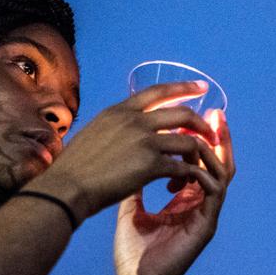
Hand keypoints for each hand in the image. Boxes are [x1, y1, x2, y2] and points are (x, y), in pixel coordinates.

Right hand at [31, 82, 217, 221]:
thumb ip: (112, 128)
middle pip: (183, 113)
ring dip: (199, 155)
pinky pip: (183, 166)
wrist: (64, 189)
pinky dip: (191, 174)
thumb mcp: (92, 134)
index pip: (157, 92)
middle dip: (202, 124)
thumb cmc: (72, 169)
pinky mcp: (150, 164)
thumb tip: (119, 130)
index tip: (202, 86)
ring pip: (188, 141)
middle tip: (211, 136)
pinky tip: (189, 182)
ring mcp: (144, 141)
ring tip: (200, 166)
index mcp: (119, 111)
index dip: (183, 88)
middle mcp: (134, 121)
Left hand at [114, 110, 234, 274]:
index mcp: (186, 200)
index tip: (196, 116)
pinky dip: (209, 175)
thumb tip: (126, 159)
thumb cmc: (133, 251)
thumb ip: (136, 184)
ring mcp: (206, 214)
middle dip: (218, 138)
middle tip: (216, 113)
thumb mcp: (131, 207)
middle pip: (218, 164)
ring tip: (216, 128)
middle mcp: (200, 204)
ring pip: (222, 175)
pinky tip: (199, 161)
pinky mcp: (206, 225)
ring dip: (220, 150)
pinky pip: (215, 194)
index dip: (200, 139)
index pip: (200, 163)